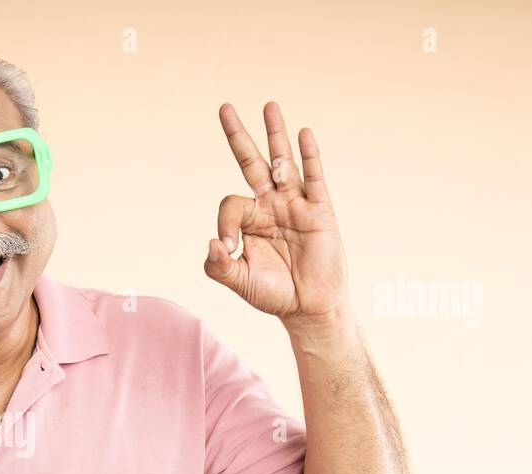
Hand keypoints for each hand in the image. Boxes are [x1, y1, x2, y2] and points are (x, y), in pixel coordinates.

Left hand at [204, 102, 348, 332]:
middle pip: (251, 162)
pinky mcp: (320, 210)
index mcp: (249, 220)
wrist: (308, 308)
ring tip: (268, 106)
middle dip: (238, 136)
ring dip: (275, 134)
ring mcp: (296, 205)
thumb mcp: (239, 281)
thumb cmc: (273, 294)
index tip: (227, 246)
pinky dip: (309, 156)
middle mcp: (270, 206)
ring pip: (283, 162)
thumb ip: (219, 266)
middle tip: (223, 107)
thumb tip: (211, 243)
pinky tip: (303, 134)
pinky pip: (314, 177)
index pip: (230, 203)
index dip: (225, 222)